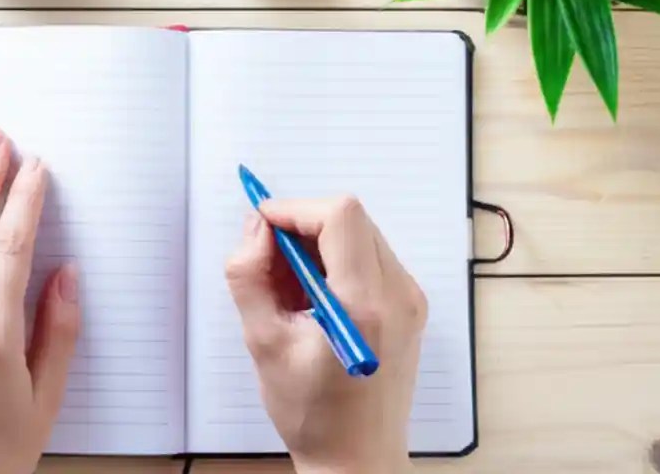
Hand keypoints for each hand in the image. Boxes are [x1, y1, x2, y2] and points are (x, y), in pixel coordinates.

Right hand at [226, 197, 426, 473]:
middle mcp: (398, 295)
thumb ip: (249, 276)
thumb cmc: (313, 414)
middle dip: (302, 226)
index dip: (293, 210)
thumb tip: (255, 230)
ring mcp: (410, 299)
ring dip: (317, 244)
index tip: (261, 224)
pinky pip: (369, 256)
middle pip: (350, 219)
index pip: (339, 217)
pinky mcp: (408, 305)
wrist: (358, 458)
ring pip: (359, 233)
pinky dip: (335, 261)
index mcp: (365, 306)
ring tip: (288, 289)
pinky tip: (311, 299)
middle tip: (268, 259)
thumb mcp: (263, 343)